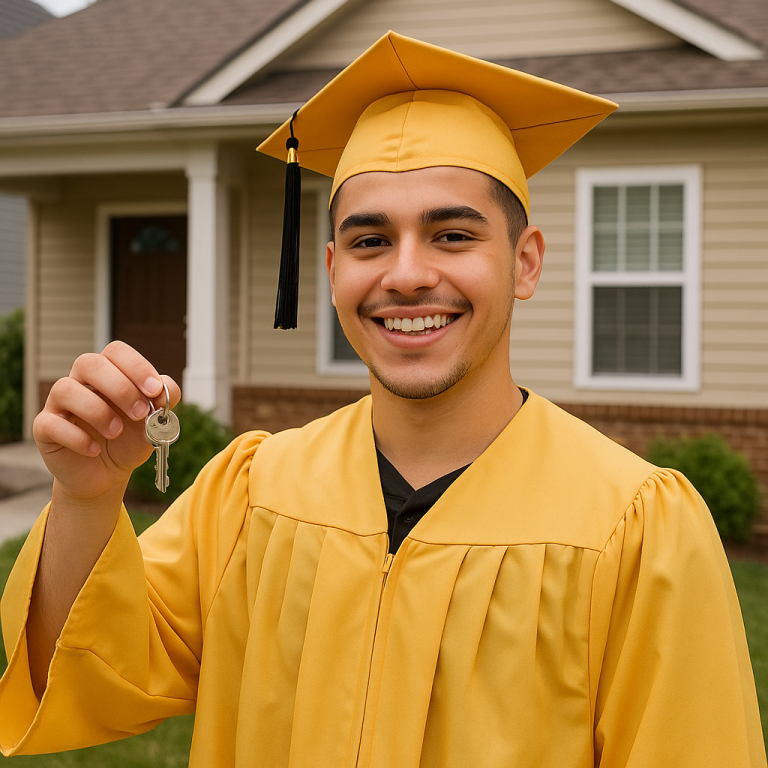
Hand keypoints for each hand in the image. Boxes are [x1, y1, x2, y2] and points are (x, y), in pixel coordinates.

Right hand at [33, 341, 180, 505]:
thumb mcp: (153, 422)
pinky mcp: (44, 428)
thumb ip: (163, 401)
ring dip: (97, 411)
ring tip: (116, 432)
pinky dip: (76, 437)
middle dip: (120, 387)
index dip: (136, 366)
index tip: (155, 390)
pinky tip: (93, 450)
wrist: (107, 474)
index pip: (116, 351)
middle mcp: (81, 382)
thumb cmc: (128, 440)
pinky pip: (51, 423)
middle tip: (139, 413)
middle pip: (89, 363)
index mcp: (109, 373)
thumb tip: (164, 389)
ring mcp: (59, 403)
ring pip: (65, 389)